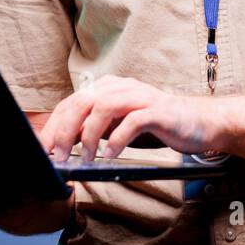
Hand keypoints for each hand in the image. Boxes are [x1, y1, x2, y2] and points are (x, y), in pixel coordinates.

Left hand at [39, 75, 223, 161]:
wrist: (200, 121)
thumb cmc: (157, 124)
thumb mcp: (120, 125)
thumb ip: (96, 129)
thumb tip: (65, 145)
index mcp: (109, 88)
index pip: (73, 102)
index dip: (55, 125)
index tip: (45, 148)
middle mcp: (122, 87)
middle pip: (83, 101)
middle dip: (65, 130)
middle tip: (58, 156)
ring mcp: (140, 96)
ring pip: (103, 106)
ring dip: (88, 134)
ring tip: (85, 158)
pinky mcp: (157, 110)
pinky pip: (132, 121)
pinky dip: (117, 139)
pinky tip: (110, 155)